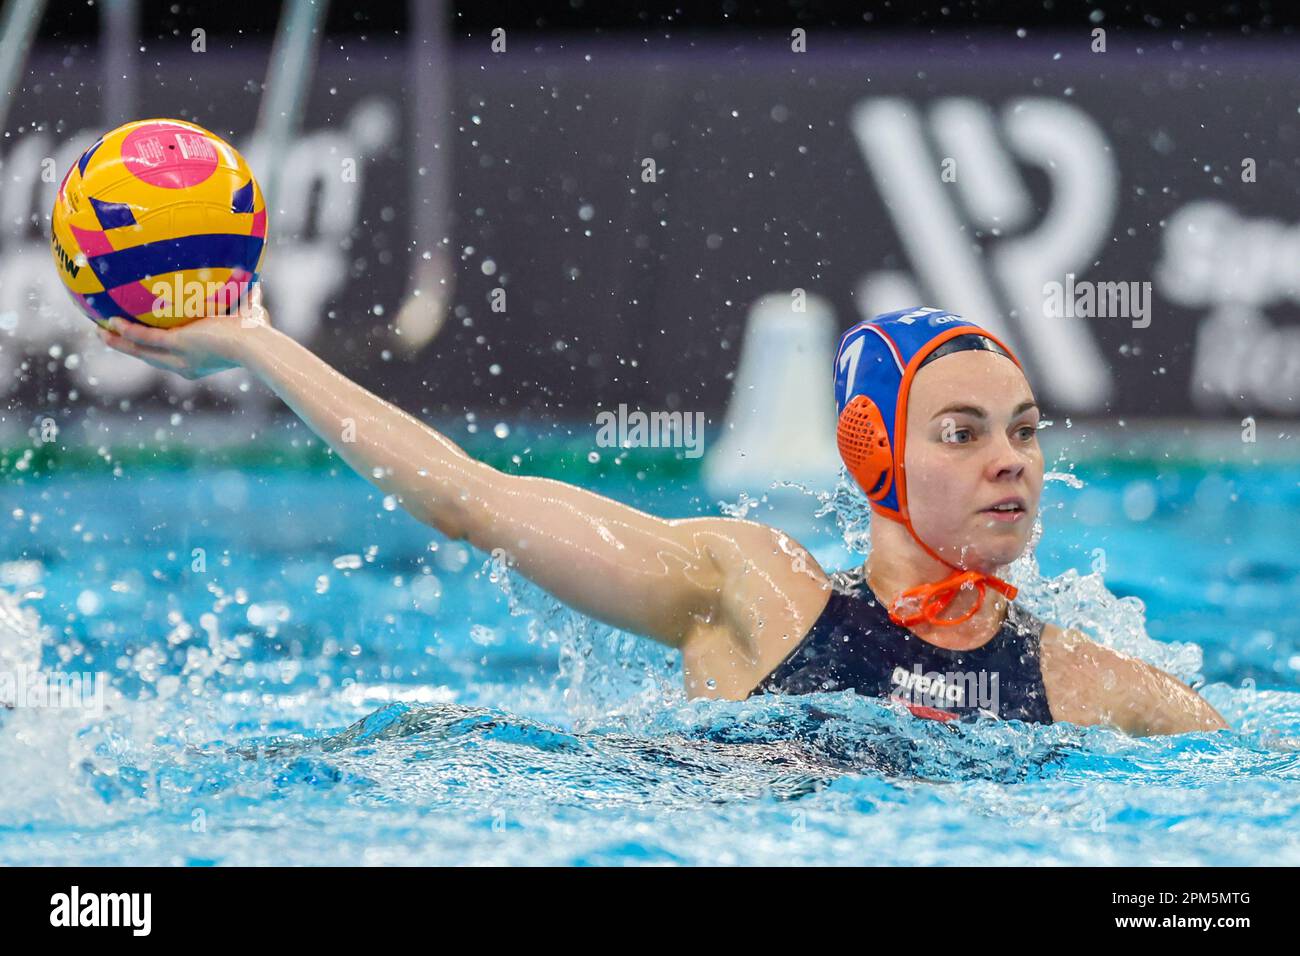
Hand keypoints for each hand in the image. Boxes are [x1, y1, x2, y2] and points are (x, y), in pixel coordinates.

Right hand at [95, 285, 272, 379]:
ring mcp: (180, 357)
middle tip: (110, 337)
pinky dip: (128, 332)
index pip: (172, 354)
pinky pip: (147, 338)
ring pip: (142, 351)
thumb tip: (252, 276)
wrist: (258, 345)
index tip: (143, 338)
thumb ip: (246, 296)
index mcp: (200, 359)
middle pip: (150, 357)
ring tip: (99, 332)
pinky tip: (111, 322)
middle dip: (129, 347)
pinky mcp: (178, 345)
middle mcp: (187, 364)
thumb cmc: (260, 333)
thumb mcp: (249, 314)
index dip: (156, 346)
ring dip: (120, 342)